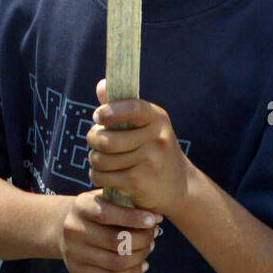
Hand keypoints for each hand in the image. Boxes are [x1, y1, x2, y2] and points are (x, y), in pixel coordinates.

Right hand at [55, 189, 161, 272]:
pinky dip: (131, 272)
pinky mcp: (77, 271)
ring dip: (140, 256)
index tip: (154, 219)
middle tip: (154, 233)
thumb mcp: (104, 197)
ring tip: (150, 246)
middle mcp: (73, 230)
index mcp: (80, 206)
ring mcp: (73, 253)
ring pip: (116, 262)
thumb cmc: (95, 209)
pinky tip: (143, 264)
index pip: (107, 214)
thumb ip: (124, 202)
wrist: (63, 228)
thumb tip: (156, 216)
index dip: (133, 218)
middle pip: (115, 241)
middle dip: (142, 238)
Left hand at [87, 78, 192, 216]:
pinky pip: (103, 176)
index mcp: (157, 118)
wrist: (179, 187)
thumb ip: (122, 107)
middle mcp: (157, 138)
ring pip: (101, 159)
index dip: (111, 111)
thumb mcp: (146, 126)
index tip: (97, 116)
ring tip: (101, 160)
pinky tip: (105, 175)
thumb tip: (102, 85)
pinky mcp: (139, 182)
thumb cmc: (154, 150)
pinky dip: (97, 176)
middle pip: (106, 139)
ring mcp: (149, 161)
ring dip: (94, 160)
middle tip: (96, 142)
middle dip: (93, 139)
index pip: (133, 108)